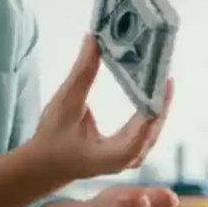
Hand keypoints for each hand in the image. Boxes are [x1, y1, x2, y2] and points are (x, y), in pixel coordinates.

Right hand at [28, 36, 173, 180]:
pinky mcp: (127, 150)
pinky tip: (150, 91)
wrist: (43, 166)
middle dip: (161, 96)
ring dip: (158, 102)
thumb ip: (83, 73)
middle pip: (156, 124)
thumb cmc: (52, 139)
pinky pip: (147, 128)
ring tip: (161, 76)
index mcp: (117, 154)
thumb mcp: (66, 103)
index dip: (157, 98)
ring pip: (154, 126)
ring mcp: (130, 156)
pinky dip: (149, 109)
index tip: (162, 74)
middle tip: (164, 68)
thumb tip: (94, 40)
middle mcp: (129, 158)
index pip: (147, 124)